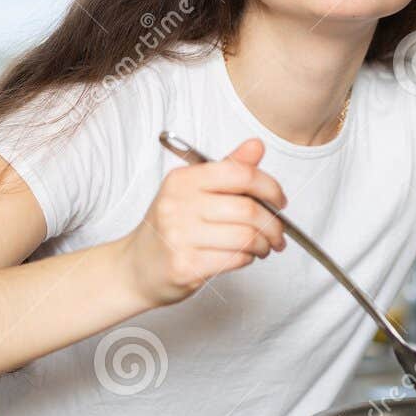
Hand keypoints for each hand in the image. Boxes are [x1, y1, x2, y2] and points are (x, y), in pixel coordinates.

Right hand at [121, 138, 288, 305]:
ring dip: (263, 244)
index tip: (279, 200)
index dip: (269, 187)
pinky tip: (244, 257)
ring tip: (262, 247)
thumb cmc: (170, 229)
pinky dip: (248, 259)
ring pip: (245, 237)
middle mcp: (178, 204)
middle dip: (273, 224)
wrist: (135, 268)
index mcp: (182, 180)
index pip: (240, 174)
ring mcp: (179, 236)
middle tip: (277, 233)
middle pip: (248, 209)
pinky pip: (235, 259)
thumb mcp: (192, 191)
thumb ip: (227, 170)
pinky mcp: (185, 265)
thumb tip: (256, 146)